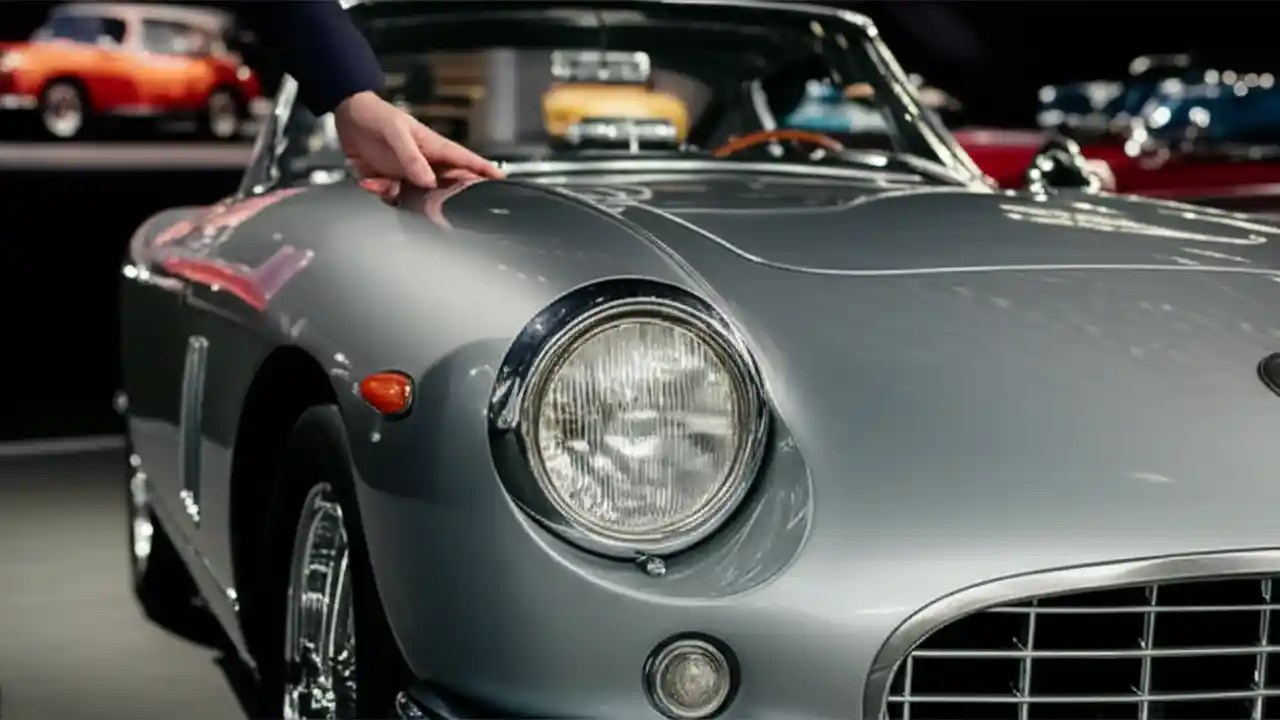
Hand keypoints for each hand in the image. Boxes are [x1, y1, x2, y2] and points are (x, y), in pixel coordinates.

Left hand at [333, 91, 503, 188]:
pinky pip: (391, 198)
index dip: (484, 172)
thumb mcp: (395, 132)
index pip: (465, 160)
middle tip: (438, 209)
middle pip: (447, 187)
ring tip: (384, 184)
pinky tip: (368, 180)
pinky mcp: (389, 182)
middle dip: (444, 200)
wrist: (346, 116)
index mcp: (433, 148)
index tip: (501, 182)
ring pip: (418, 199)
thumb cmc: (376, 115)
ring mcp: (407, 175)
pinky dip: (380, 193)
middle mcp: (424, 164)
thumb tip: (428, 182)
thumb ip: (411, 157)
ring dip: (403, 199)